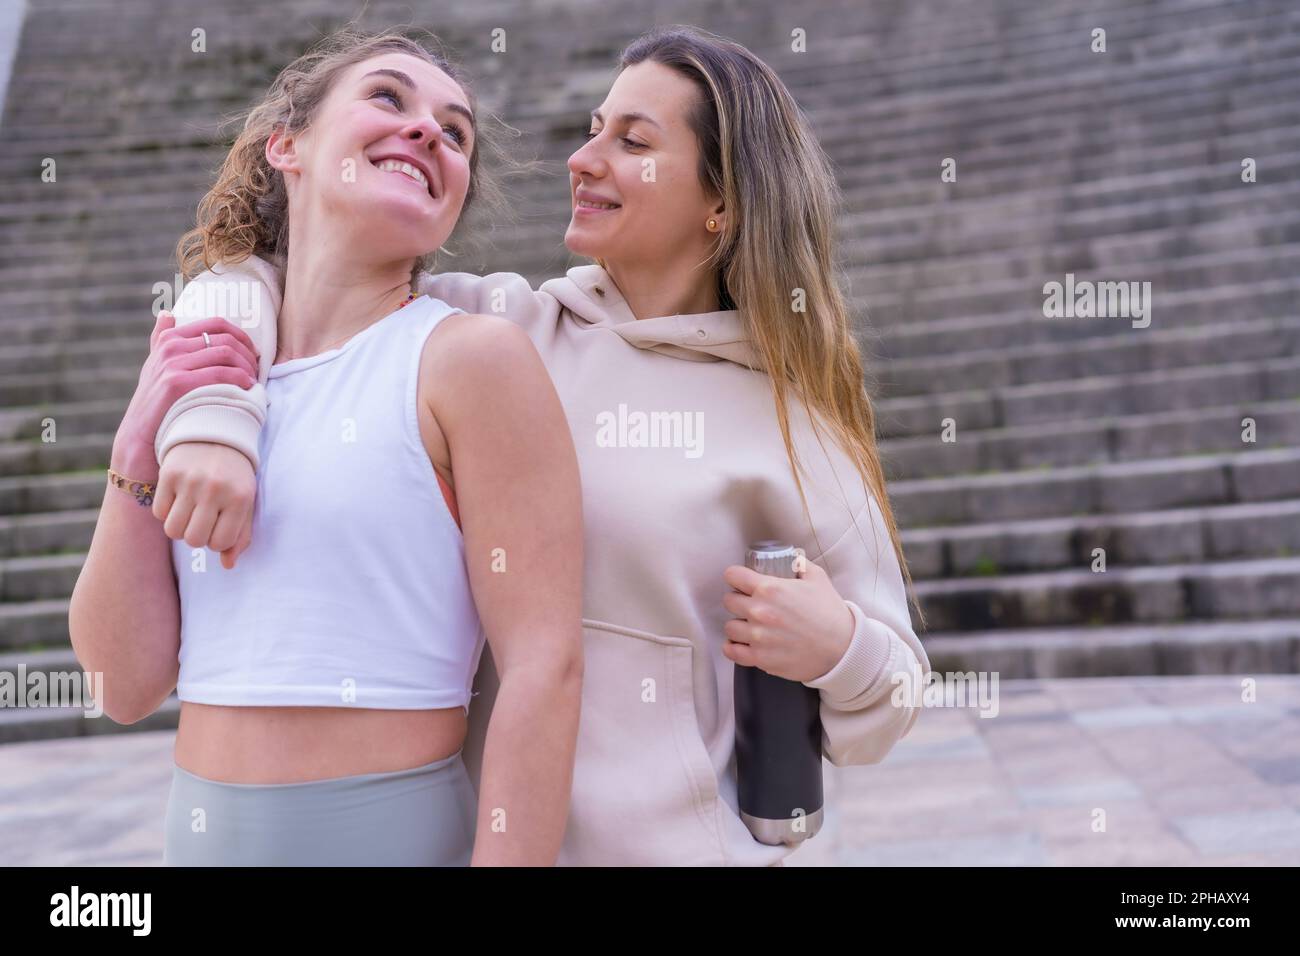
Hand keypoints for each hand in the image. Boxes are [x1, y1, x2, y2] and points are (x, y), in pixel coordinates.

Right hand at [111, 309, 258, 470]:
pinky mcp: (177, 383)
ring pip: (226, 354)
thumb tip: (167, 313)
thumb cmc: (156, 402)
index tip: (253, 352)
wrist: (141, 436)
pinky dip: (240, 379)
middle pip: (225, 339)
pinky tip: (246, 389)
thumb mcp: (154, 365)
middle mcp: (170, 347)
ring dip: (247, 367)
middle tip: (257, 370)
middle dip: (248, 354)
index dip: (242, 335)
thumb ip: (160, 339)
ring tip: (253, 381)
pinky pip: (221, 373)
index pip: (216, 324)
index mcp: (169, 338)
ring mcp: (172, 363)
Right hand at [153, 442, 255, 569]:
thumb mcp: (246, 502)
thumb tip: (227, 565)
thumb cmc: (234, 476)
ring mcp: (190, 481)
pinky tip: (178, 499)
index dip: (216, 541)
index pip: (219, 543)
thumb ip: (240, 535)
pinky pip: (158, 513)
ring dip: (180, 527)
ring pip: (172, 531)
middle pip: (193, 540)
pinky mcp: (169, 474)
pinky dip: (166, 512)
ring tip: (190, 512)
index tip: (218, 527)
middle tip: (202, 521)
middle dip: (197, 537)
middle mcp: (214, 489)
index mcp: (239, 498)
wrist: (216, 434)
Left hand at [721, 557, 854, 681]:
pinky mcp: (760, 658)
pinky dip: (732, 648)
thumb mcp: (818, 578)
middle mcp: (759, 611)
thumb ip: (799, 564)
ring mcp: (758, 636)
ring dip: (737, 625)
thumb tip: (790, 558)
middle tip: (748, 604)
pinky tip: (740, 644)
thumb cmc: (830, 613)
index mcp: (770, 588)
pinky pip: (731, 652)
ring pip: (729, 627)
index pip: (733, 576)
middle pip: (729, 601)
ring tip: (748, 626)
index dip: (736, 577)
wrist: (842, 648)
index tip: (740, 581)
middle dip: (737, 600)